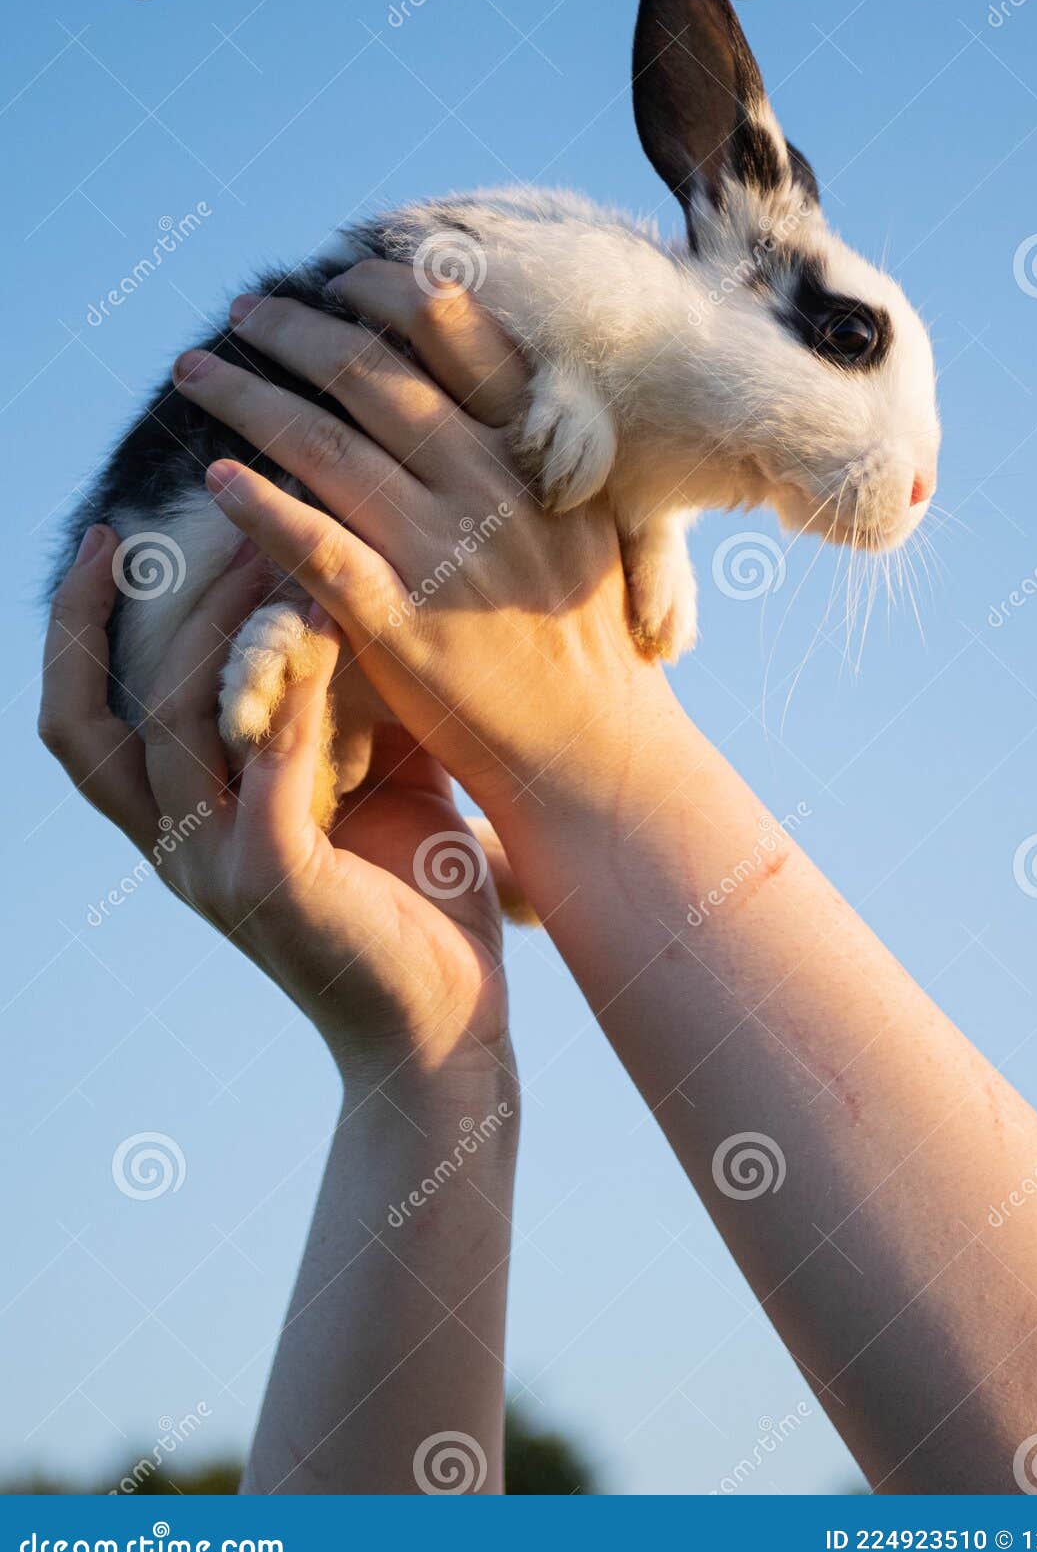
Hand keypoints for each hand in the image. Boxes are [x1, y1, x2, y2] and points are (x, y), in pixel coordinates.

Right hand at [39, 526, 510, 1095]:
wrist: (446, 1030)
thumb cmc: (411, 903)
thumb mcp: (366, 782)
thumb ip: (339, 699)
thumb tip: (354, 590)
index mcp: (178, 828)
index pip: (79, 718)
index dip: (74, 628)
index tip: (105, 537)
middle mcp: (174, 851)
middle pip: (96, 715)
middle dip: (144, 606)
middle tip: (218, 521)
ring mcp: (215, 872)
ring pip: (171, 728)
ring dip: (217, 631)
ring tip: (275, 553)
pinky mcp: (275, 886)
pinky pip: (262, 772)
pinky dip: (286, 694)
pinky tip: (324, 623)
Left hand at [170, 265, 684, 820]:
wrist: (598, 757)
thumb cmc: (592, 647)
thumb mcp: (591, 530)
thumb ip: (537, 461)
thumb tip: (469, 395)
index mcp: (543, 457)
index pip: (460, 336)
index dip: (388, 291)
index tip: (342, 271)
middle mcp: (495, 490)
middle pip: (372, 377)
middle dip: (294, 330)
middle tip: (245, 311)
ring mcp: (447, 557)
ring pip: (327, 446)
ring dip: (248, 397)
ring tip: (198, 372)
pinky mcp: (403, 628)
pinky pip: (315, 548)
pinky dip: (261, 507)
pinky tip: (217, 480)